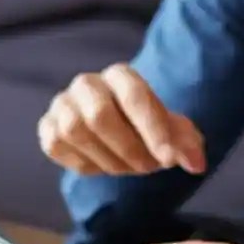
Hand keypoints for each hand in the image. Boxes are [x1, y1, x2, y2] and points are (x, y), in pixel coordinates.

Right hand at [38, 63, 205, 175]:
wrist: (114, 131)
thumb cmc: (146, 128)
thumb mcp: (172, 132)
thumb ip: (187, 144)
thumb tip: (196, 164)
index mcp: (121, 75)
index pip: (135, 97)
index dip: (153, 130)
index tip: (170, 160)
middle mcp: (87, 84)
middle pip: (99, 116)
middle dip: (128, 149)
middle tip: (149, 167)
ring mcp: (62, 104)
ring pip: (75, 132)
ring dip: (107, 159)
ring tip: (128, 167)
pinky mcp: (46, 126)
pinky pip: (55, 146)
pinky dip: (82, 163)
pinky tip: (102, 166)